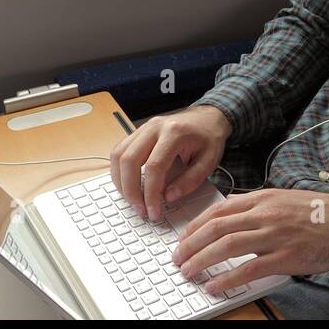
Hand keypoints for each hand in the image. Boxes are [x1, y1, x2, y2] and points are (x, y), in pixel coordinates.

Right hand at [108, 105, 231, 219]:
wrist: (208, 116)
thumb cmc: (210, 137)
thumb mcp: (209, 161)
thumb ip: (190, 180)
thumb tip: (168, 197)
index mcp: (174, 133)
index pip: (154, 167)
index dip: (150, 193)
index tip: (154, 212)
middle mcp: (154, 127)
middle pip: (129, 160)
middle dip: (130, 191)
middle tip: (140, 210)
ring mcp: (144, 128)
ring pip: (119, 155)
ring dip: (121, 182)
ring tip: (132, 200)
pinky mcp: (138, 132)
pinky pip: (119, 151)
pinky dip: (119, 171)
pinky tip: (128, 185)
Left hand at [170, 189, 328, 294]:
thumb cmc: (320, 213)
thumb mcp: (285, 199)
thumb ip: (259, 206)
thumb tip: (231, 217)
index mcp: (263, 198)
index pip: (219, 209)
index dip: (196, 224)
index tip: (183, 237)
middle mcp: (265, 214)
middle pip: (217, 227)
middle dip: (191, 243)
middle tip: (177, 257)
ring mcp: (275, 235)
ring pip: (226, 246)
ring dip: (201, 259)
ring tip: (188, 271)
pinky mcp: (285, 257)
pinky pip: (248, 268)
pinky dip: (227, 278)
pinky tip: (214, 285)